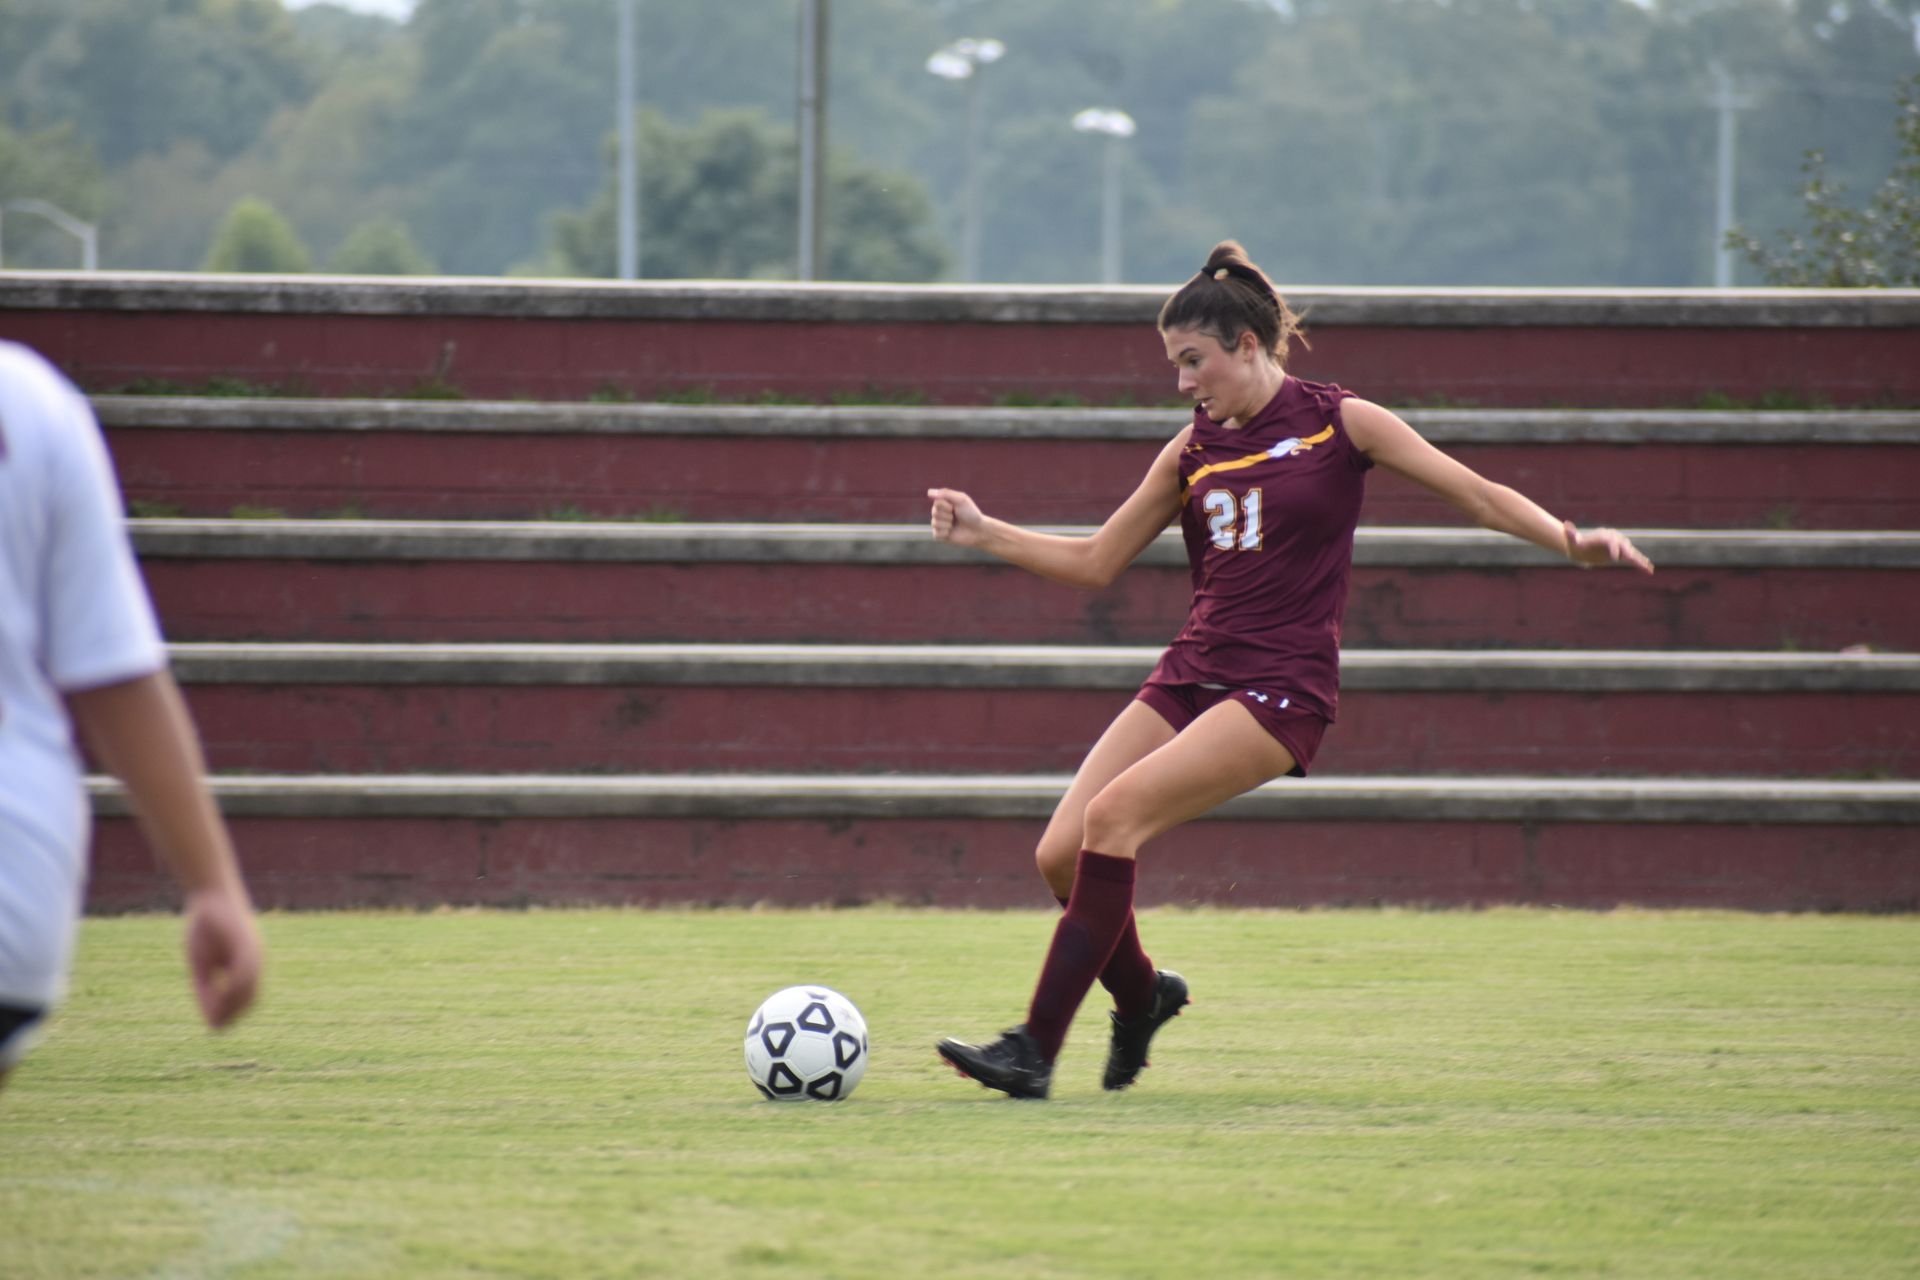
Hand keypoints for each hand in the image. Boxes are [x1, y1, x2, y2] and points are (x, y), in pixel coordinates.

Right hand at [184, 887, 261, 1029]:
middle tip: (218, 1027)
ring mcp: (253, 952)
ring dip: (233, 1004)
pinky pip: (243, 970)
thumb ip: (207, 987)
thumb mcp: (203, 962)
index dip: (231, 1014)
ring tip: (217, 1016)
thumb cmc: (205, 927)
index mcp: (246, 966)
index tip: (217, 1027)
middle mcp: (255, 961)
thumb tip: (211, 1018)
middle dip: (234, 1014)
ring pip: (249, 986)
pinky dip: (233, 986)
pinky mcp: (246, 942)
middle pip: (250, 997)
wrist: (211, 896)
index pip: (245, 999)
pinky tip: (219, 995)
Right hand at [927, 487, 985, 547]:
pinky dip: (945, 534)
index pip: (936, 503)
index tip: (955, 508)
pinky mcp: (940, 536)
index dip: (946, 507)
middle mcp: (940, 513)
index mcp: (944, 503)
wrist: (978, 530)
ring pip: (934, 524)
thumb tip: (929, 492)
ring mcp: (939, 525)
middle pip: (934, 513)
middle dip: (947, 516)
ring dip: (947, 525)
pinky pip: (936, 534)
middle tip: (956, 517)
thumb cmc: (971, 514)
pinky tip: (951, 533)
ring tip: (954, 525)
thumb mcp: (961, 500)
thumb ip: (946, 493)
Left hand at [1564, 520, 1654, 573]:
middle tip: (1634, 561)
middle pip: (1624, 546)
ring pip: (1630, 553)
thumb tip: (1565, 526)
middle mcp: (1614, 539)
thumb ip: (1570, 534)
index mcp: (1604, 536)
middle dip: (1629, 554)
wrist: (1581, 547)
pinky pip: (1632, 558)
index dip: (1613, 549)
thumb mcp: (1572, 541)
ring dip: (1638, 559)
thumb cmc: (1576, 545)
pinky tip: (1648, 569)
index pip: (1611, 542)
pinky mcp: (1621, 553)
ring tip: (1646, 566)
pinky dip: (1640, 563)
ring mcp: (1618, 546)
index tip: (1614, 558)